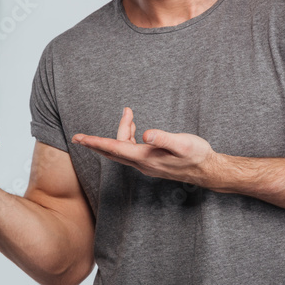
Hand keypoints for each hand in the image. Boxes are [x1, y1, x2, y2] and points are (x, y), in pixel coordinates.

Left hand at [70, 107, 217, 186]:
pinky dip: (128, 137)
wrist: (207, 170)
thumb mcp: (183, 143)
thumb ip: (164, 138)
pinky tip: (135, 128)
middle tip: (88, 131)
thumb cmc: (196, 155)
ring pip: (122, 149)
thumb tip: (146, 134)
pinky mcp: (150, 162)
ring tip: (129, 114)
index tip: (78, 139)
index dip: (95, 142)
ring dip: (121, 131)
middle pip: (113, 150)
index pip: (114, 148)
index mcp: (145, 158)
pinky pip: (130, 150)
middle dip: (98, 140)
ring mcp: (145, 164)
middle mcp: (141, 164)